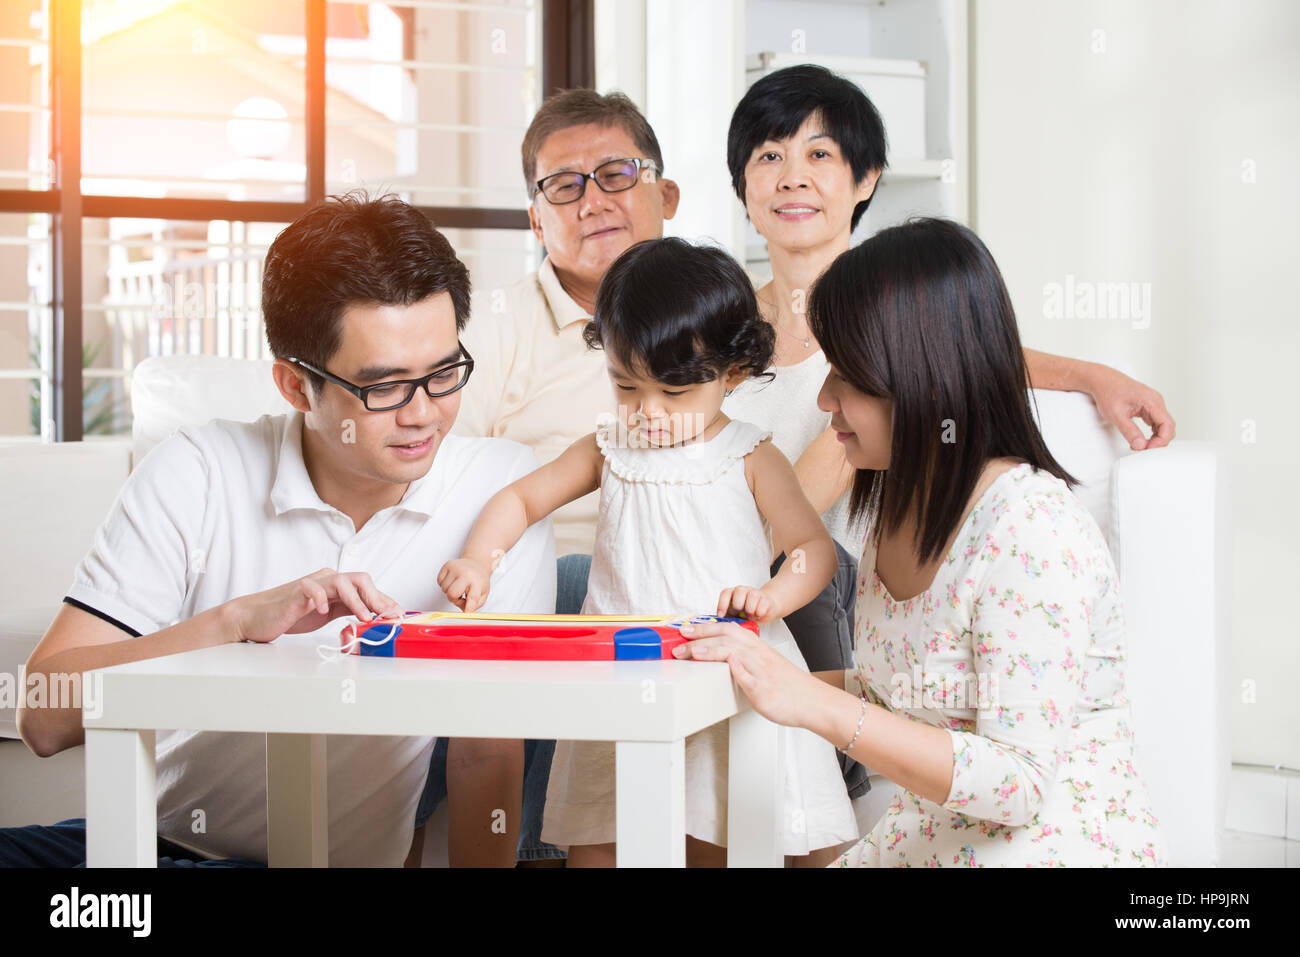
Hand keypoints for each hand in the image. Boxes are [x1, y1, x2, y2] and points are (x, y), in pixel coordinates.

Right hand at [230, 569, 403, 643]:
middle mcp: (327, 579)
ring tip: (363, 617)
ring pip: (341, 581)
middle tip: (386, 616)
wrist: (257, 617)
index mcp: (336, 585)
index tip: (398, 615)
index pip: (367, 587)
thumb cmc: (291, 614)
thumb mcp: (328, 613)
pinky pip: (311, 588)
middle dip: (377, 597)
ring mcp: (312, 583)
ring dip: (357, 600)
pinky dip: (320, 598)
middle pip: (360, 578)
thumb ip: (348, 609)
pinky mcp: (295, 591)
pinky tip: (323, 612)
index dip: (385, 600)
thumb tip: (375, 615)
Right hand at [437, 557, 491, 612]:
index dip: (468, 608)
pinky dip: (444, 584)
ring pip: (444, 589)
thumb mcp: (482, 594)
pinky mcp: (447, 565)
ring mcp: (455, 568)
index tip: (466, 613)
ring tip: (458, 587)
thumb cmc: (479, 581)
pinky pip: (439, 581)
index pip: (472, 598)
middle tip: (460, 596)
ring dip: (449, 591)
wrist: (476, 564)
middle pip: (451, 594)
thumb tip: (464, 613)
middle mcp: (465, 573)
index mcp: (477, 582)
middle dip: (454, 599)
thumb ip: (474, 605)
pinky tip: (453, 581)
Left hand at [672, 620, 821, 727]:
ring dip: (711, 650)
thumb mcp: (764, 665)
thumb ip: (744, 658)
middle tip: (680, 639)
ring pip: (734, 653)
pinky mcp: (763, 690)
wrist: (811, 701)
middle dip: (700, 636)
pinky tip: (728, 664)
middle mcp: (758, 655)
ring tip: (692, 652)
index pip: (728, 629)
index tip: (686, 629)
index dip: (705, 627)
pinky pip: (750, 678)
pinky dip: (738, 669)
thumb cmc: (788, 685)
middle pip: (726, 637)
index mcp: (757, 648)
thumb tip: (722, 656)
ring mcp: (760, 672)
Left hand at [716, 584, 781, 623]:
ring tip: (750, 616)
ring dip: (750, 609)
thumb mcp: (734, 614)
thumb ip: (726, 617)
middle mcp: (744, 591)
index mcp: (733, 593)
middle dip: (738, 605)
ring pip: (752, 596)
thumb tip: (716, 625)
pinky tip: (758, 615)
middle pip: (739, 591)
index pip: (725, 593)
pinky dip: (759, 612)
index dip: (722, 604)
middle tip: (740, 614)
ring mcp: (755, 593)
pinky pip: (763, 603)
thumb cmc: (746, 611)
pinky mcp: (766, 599)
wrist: (765, 607)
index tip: (721, 615)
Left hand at [1085, 364, 1175, 450]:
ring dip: (1156, 437)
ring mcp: (1154, 403)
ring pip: (1163, 425)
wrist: (1102, 381)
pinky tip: (1142, 438)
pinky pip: (1157, 422)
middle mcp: (1156, 401)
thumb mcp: (1116, 415)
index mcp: (1151, 401)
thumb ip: (1129, 431)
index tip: (1149, 448)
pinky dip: (1152, 432)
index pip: (1167, 424)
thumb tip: (1140, 445)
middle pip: (1168, 426)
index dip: (1161, 440)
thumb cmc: (1108, 392)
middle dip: (1159, 440)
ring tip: (1140, 444)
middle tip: (1143, 448)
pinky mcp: (1149, 406)